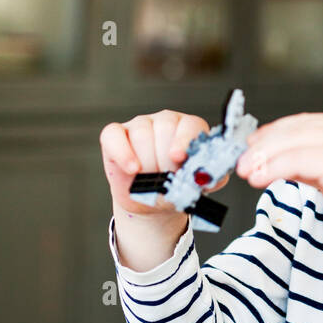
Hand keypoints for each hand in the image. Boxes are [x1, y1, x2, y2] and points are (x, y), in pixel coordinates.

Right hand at [99, 109, 229, 218]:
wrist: (149, 201)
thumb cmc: (174, 188)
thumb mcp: (195, 187)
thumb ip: (208, 179)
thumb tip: (208, 175)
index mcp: (189, 129)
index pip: (190, 125)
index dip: (185, 140)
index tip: (178, 157)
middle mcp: (166, 121)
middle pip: (165, 129)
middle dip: (165, 160)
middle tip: (165, 179)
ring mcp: (140, 125)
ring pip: (142, 134)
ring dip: (147, 163)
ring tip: (150, 180)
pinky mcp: (115, 135)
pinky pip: (114, 136)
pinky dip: (123, 153)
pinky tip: (132, 169)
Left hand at [236, 112, 322, 249]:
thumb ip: (311, 164)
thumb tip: (277, 162)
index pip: (305, 122)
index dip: (275, 132)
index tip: (253, 144)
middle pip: (295, 129)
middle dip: (264, 145)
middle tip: (241, 161)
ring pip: (292, 142)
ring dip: (263, 156)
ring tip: (245, 171)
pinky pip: (297, 160)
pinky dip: (273, 169)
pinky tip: (260, 178)